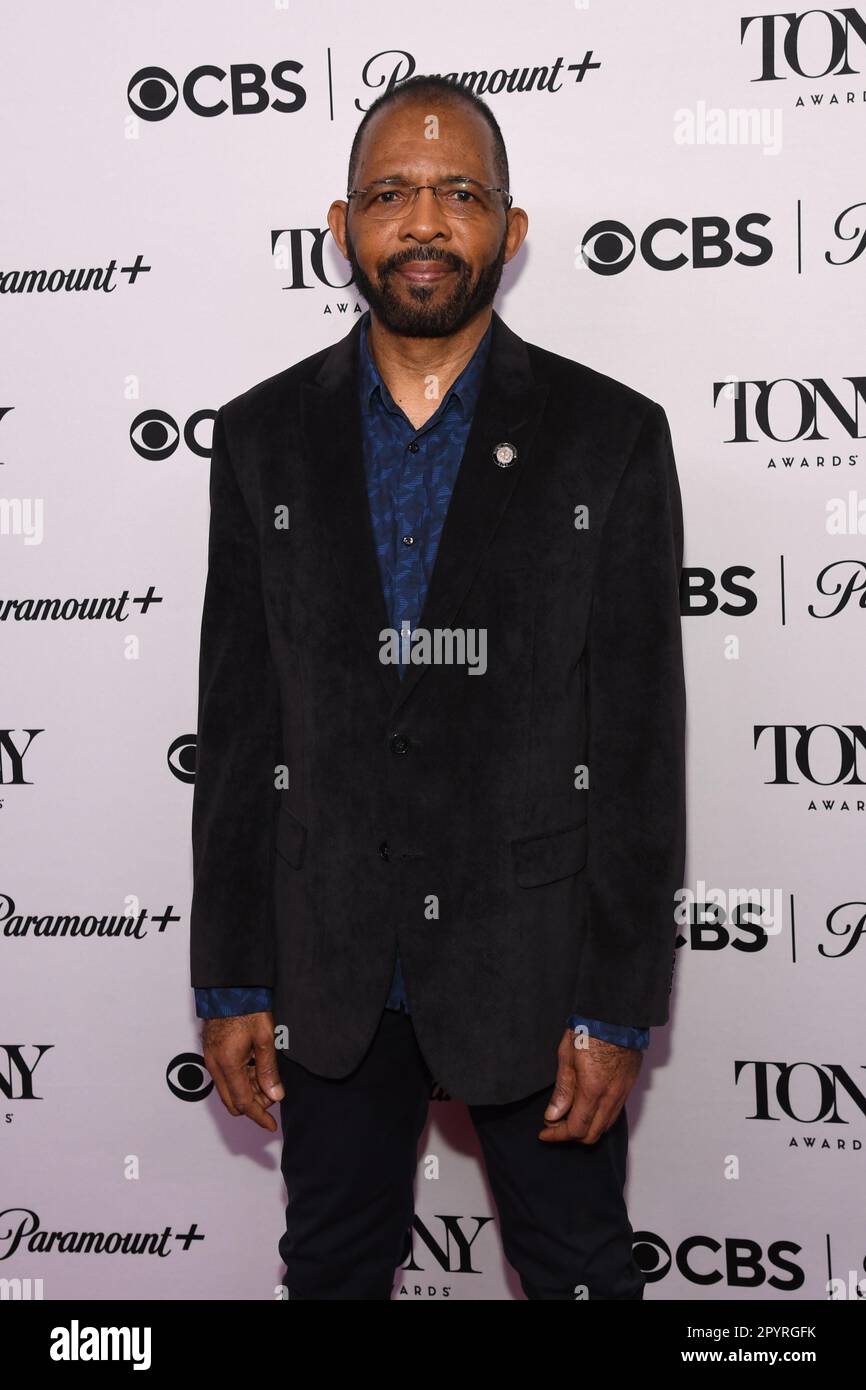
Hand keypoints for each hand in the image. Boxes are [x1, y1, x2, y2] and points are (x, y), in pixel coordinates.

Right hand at [201, 1011, 284, 1131]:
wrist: (230, 988)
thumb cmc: (247, 1007)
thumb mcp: (265, 1038)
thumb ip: (269, 1070)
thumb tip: (275, 1096)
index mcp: (228, 1064)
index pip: (243, 1103)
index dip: (259, 1117)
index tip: (271, 1125)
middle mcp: (215, 1066)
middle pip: (233, 1102)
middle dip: (254, 1104)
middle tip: (273, 1092)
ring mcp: (211, 1060)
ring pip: (229, 1091)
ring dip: (248, 1092)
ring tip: (267, 1077)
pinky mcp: (212, 1055)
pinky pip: (225, 1078)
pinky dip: (241, 1080)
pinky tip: (256, 1068)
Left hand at [538, 1026, 642, 1143]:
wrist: (616, 1014)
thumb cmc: (589, 1029)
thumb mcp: (566, 1056)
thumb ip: (562, 1090)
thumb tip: (553, 1116)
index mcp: (593, 1090)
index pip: (576, 1128)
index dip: (558, 1135)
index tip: (545, 1132)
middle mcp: (611, 1097)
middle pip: (592, 1134)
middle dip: (571, 1136)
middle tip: (554, 1126)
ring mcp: (623, 1092)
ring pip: (605, 1126)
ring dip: (586, 1128)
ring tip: (569, 1118)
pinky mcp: (629, 1086)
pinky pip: (614, 1113)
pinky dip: (599, 1119)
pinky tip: (587, 1108)